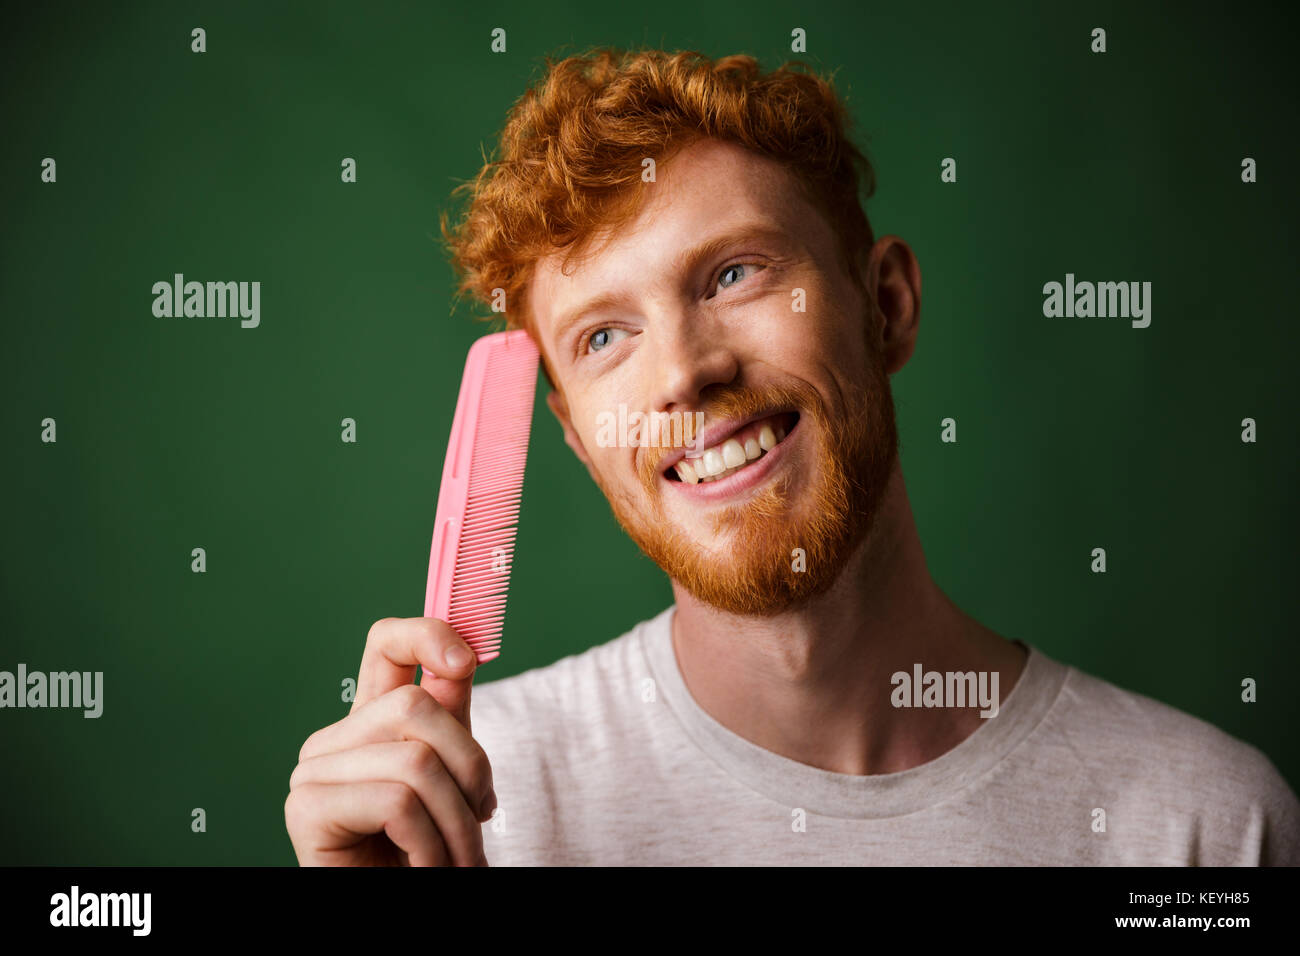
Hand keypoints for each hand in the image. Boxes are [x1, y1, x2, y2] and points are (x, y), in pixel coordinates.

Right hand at [284, 617, 494, 865]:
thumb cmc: (427, 850)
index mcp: (368, 722)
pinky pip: (397, 802)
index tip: (467, 660)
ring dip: (457, 821)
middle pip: (417, 706)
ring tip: (459, 857)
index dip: (427, 635)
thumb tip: (466, 652)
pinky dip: (430, 843)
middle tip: (480, 819)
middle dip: (470, 768)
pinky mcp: (307, 810)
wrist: (401, 906)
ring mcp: (313, 772)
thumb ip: (452, 712)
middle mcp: (333, 740)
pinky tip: (426, 867)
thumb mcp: (452, 770)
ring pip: (415, 761)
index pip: (386, 644)